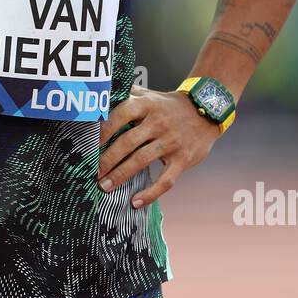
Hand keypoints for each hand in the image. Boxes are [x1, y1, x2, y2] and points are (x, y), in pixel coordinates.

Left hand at [98, 86, 219, 207]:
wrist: (206, 111)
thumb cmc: (169, 106)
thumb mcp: (150, 94)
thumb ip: (127, 94)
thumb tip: (101, 94)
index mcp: (147, 105)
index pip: (123, 113)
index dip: (106, 128)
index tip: (91, 142)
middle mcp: (158, 123)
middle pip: (128, 142)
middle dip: (107, 159)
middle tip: (92, 172)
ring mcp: (171, 142)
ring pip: (141, 161)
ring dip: (120, 175)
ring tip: (104, 186)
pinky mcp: (182, 160)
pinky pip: (165, 180)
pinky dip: (150, 193)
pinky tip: (135, 202)